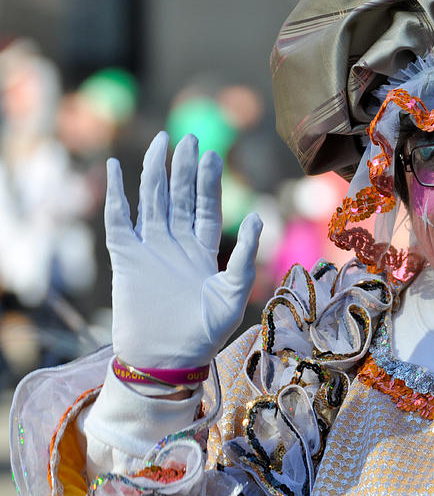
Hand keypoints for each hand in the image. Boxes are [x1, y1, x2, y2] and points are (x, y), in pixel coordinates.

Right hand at [105, 131, 262, 368]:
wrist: (168, 358)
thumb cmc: (206, 332)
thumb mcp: (235, 291)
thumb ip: (244, 253)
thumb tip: (257, 214)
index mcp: (201, 251)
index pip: (204, 206)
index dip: (208, 181)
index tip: (212, 154)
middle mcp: (175, 245)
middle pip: (178, 196)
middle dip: (184, 167)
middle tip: (190, 136)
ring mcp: (149, 249)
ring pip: (151, 200)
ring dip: (156, 172)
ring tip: (162, 142)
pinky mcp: (124, 258)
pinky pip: (117, 219)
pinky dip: (115, 193)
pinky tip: (114, 166)